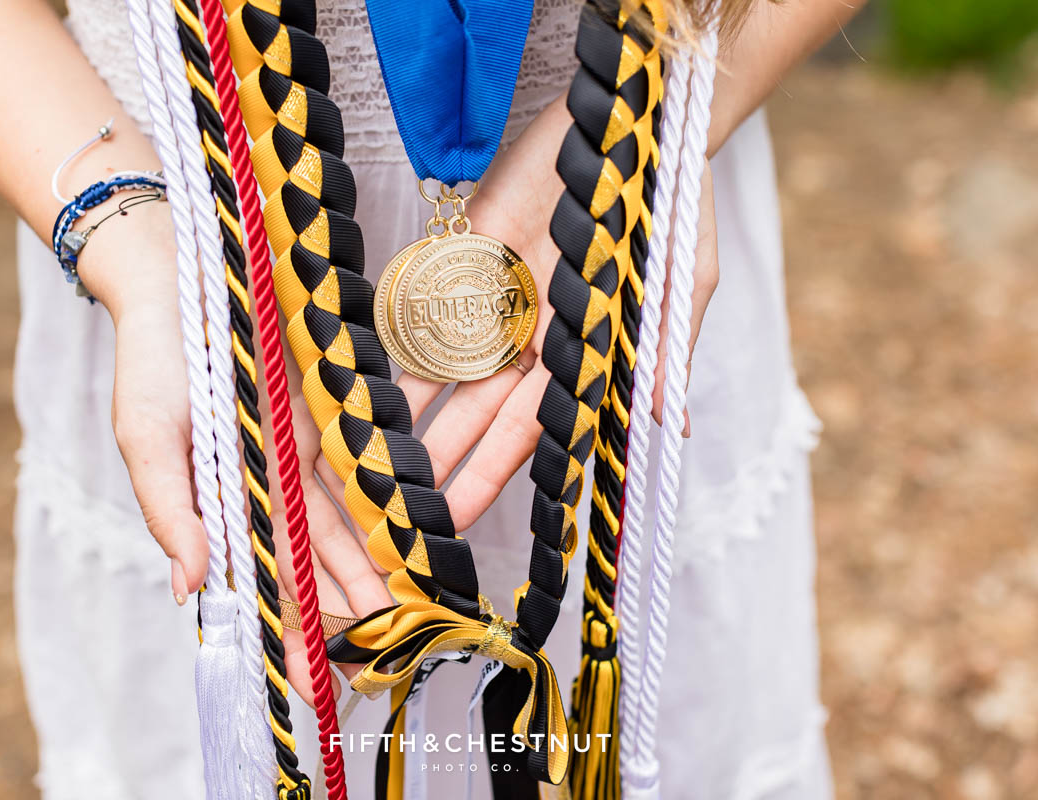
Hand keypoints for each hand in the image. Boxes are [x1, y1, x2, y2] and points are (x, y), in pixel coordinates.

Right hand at [78, 199, 390, 706]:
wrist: (188, 270)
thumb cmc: (153, 359)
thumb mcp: (148, 438)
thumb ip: (170, 511)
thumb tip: (188, 590)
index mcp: (228, 500)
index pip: (263, 576)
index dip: (287, 629)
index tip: (311, 683)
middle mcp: (273, 482)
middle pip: (317, 556)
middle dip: (347, 608)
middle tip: (382, 657)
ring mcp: (307, 448)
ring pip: (352, 517)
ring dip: (378, 563)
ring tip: (409, 610)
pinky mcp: (336, 407)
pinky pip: (372, 455)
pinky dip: (394, 492)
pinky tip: (421, 526)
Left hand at [398, 99, 719, 531]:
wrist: (627, 120)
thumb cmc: (667, 205)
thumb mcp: (679, 284)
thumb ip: (663, 356)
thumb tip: (670, 429)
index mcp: (580, 356)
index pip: (526, 432)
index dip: (488, 476)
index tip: (451, 523)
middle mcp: (531, 339)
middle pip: (474, 415)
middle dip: (435, 463)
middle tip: (390, 512)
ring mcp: (495, 300)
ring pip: (443, 372)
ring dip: (405, 418)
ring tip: (362, 462)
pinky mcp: (466, 257)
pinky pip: (424, 309)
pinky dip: (396, 346)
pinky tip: (359, 384)